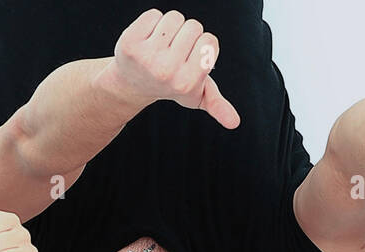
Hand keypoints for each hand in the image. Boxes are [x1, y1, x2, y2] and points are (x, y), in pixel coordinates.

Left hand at [104, 9, 239, 128]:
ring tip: (161, 46)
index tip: (190, 59)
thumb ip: (217, 105)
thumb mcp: (195, 96)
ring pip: (174, 18)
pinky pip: (153, 15)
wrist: (133, 83)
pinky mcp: (130, 43)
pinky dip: (152, 23)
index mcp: (186, 82)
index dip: (202, 46)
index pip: (210, 41)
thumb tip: (234, 123)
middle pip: (194, 26)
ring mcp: (147, 57)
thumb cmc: (171, 85)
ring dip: (170, 28)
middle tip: (173, 53)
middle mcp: (167, 71)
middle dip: (186, 36)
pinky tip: (147, 41)